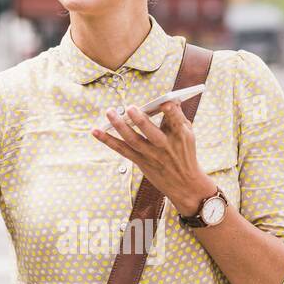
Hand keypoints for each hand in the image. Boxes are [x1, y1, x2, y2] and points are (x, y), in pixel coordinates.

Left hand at [92, 100, 215, 215]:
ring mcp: (151, 155)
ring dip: (119, 126)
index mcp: (180, 136)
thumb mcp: (188, 134)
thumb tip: (171, 99)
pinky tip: (96, 131)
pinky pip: (122, 150)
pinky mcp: (140, 161)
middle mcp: (164, 146)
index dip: (172, 113)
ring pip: (133, 140)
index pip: (176, 122)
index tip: (166, 103)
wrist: (184, 184)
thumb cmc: (185, 154)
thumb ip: (178, 116)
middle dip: (140, 121)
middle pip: (151, 133)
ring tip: (110, 112)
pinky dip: (108, 140)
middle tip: (130, 108)